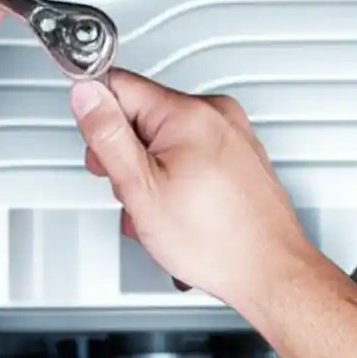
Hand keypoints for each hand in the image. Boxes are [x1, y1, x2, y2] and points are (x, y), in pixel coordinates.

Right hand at [70, 70, 319, 307]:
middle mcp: (216, 113)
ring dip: (150, 170)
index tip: (99, 148)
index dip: (98, 119)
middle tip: (131, 191)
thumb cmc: (218, 241)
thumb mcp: (142, 189)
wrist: (270, 272)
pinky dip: (177, 175)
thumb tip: (86, 94)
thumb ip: (108, 136)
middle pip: (142, 114)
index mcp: (188, 114)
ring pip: (165, 137)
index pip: (118, 85)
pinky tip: (180, 208)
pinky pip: (192, 151)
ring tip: (159, 207)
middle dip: (125, 153)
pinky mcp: (241, 153)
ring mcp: (233, 132)